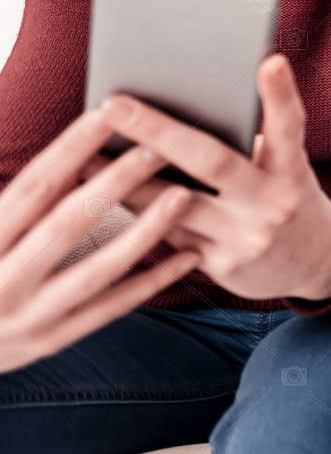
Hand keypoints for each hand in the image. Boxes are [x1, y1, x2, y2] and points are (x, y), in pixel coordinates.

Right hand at [0, 107, 199, 373]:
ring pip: (96, 270)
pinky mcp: (51, 340)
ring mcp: (27, 315)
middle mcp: (0, 280)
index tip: (107, 113)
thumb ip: (10, 201)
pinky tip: (189, 256)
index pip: (32, 188)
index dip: (70, 149)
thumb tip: (60, 153)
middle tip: (157, 148)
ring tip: (184, 196)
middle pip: (66, 224)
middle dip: (113, 184)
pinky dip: (151, 282)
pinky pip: (109, 309)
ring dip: (144, 232)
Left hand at [96, 54, 330, 301]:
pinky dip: (134, 214)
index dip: (280, 94)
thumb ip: (249, 145)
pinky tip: (99, 200)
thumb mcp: (286, 166)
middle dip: (158, 132)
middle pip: (212, 162)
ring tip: (83, 155)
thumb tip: (185, 110)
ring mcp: (248, 238)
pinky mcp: (223, 268)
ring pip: (174, 205)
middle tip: (115, 105)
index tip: (270, 61)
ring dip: (124, 180)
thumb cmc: (287, 195)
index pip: (289, 127)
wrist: (316, 264)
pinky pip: (168, 237)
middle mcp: (274, 203)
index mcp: (292, 170)